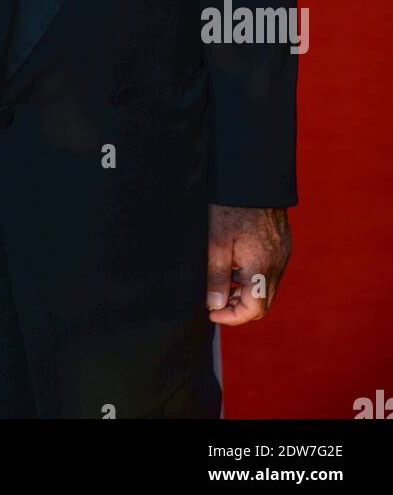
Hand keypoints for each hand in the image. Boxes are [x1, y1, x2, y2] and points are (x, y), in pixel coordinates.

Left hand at [206, 204, 292, 325]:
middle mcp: (277, 264)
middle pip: (263, 302)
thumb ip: (216, 276)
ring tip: (222, 277)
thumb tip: (214, 306)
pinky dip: (254, 275)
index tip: (211, 311)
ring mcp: (283, 254)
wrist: (254, 177)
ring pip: (267, 287)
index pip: (253, 310)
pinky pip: (271, 271)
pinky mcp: (283, 244)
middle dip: (238, 307)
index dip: (231, 317)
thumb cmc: (230, 206)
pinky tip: (236, 261)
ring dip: (246, 291)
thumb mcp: (216, 241)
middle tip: (214, 298)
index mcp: (261, 267)